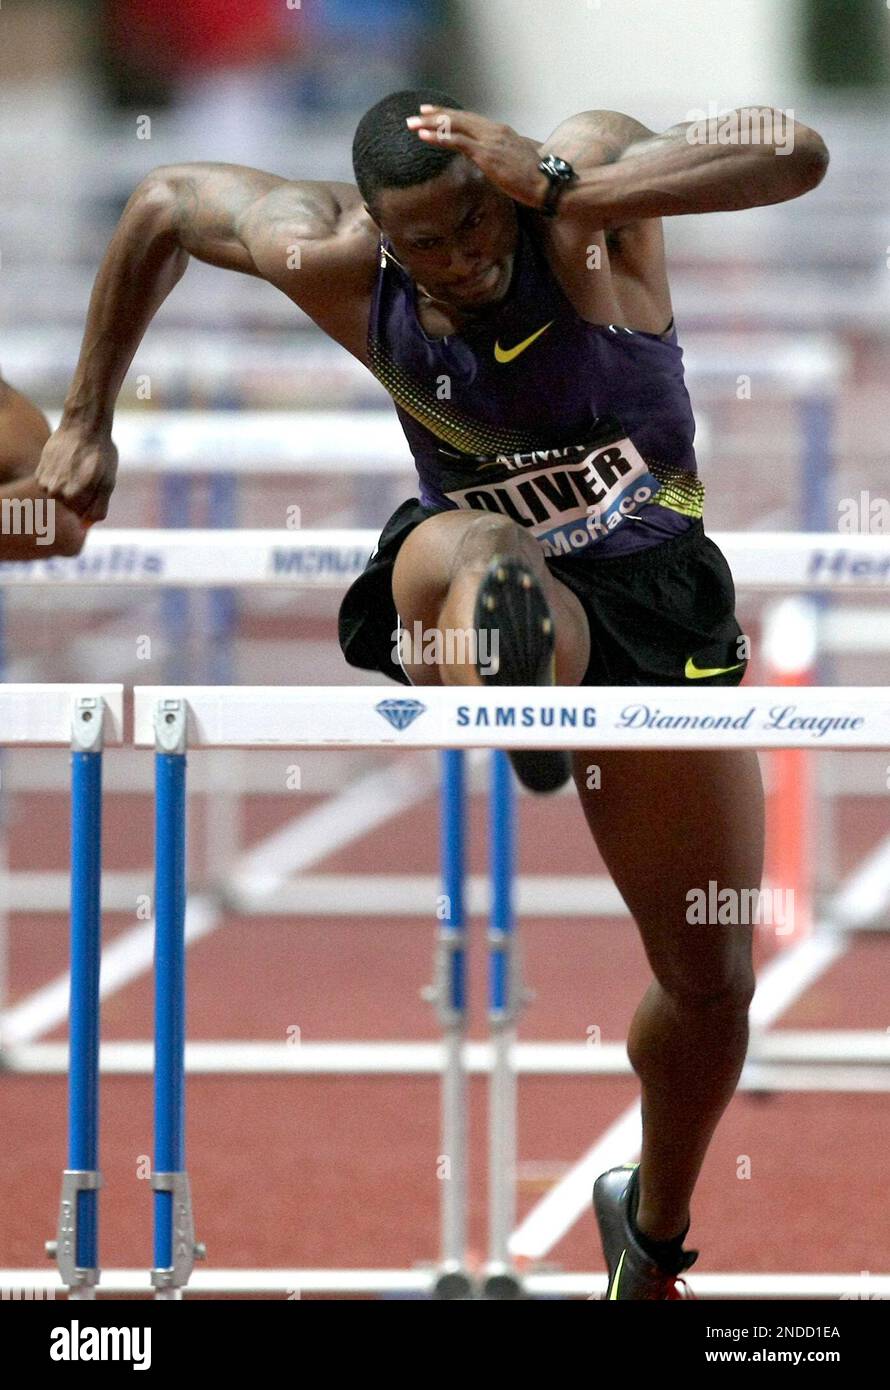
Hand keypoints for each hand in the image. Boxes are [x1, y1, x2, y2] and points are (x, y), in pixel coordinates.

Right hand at [35, 419, 117, 521]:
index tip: (95, 484)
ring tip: (78, 467)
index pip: (83, 515)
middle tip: (88, 474)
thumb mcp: (108, 483)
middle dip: (82, 495)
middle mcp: (56, 493)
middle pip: (71, 507)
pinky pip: (52, 484)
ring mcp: (45, 483)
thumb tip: (85, 526)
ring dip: (70, 486)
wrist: (83, 425)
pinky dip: (59, 477)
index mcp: (75, 497)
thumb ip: (98, 508)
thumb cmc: (100, 454)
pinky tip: (67, 463)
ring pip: (61, 496)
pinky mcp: (39, 472)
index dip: (92, 501)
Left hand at [406, 105, 548, 208]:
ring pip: (455, 126)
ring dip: (431, 124)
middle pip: (459, 118)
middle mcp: (493, 130)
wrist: (547, 183)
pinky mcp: (486, 153)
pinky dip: (439, 137)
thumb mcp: (515, 162)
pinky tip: (424, 136)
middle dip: (436, 115)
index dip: (451, 115)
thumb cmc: (536, 178)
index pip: (471, 119)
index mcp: (501, 131)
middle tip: (417, 114)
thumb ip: (501, 157)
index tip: (434, 113)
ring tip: (412, 124)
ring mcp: (489, 140)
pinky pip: (457, 142)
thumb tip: (492, 162)